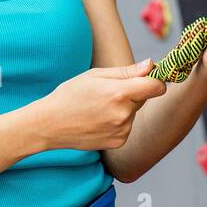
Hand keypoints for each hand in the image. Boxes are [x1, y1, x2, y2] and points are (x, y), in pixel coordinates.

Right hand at [36, 58, 166, 150]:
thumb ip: (127, 71)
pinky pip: (127, 126)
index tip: (147, 78)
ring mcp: (122, 130)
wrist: (50, 124)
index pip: (157, 87)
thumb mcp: (96, 75)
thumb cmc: (70, 94)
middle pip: (144, 98)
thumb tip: (151, 65)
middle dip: (133, 93)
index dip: (155, 80)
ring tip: (99, 107)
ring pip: (134, 113)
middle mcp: (124, 114)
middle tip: (108, 92)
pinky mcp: (118, 142)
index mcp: (119, 93)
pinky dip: (118, 122)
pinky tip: (99, 120)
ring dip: (124, 108)